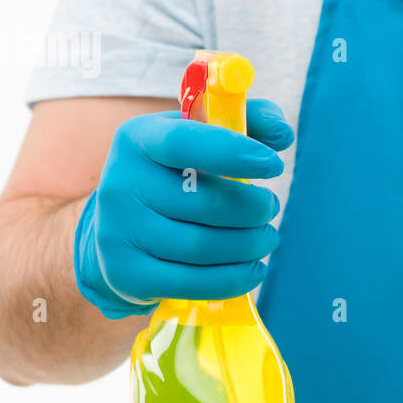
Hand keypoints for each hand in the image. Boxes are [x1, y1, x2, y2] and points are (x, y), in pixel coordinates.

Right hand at [73, 99, 293, 317]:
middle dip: (254, 209)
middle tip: (271, 206)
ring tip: (266, 237)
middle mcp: (121, 184)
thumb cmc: (174, 172)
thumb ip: (248, 119)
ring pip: (202, 247)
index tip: (274, 164)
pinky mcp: (127, 275)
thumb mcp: (200, 134)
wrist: (119, 225)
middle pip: (205, 203)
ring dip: (250, 245)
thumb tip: (283, 135)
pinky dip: (234, 279)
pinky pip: (192, 283)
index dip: (234, 153)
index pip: (185, 143)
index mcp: (138, 139)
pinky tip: (254, 268)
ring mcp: (119, 233)